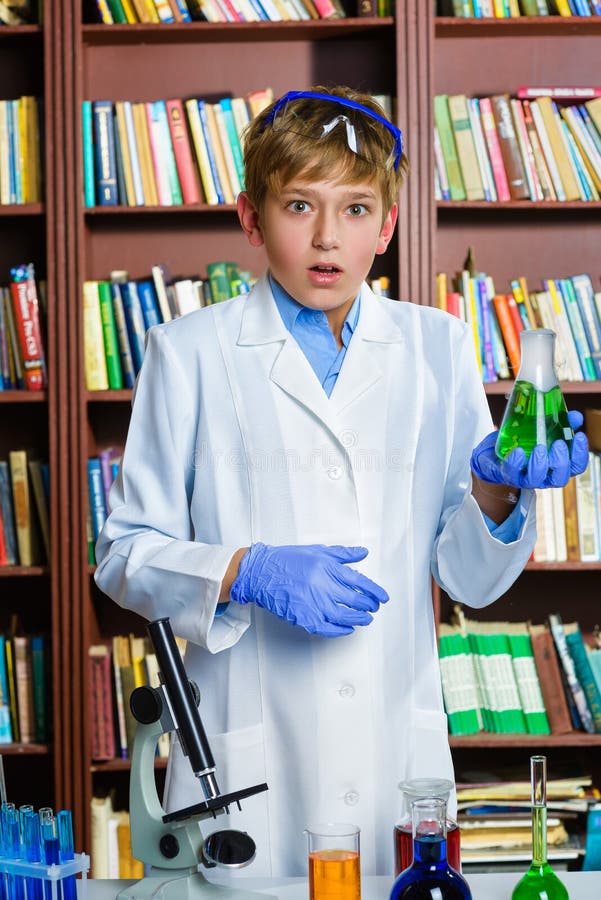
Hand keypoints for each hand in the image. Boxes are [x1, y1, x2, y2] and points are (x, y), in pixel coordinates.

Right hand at [230, 543, 388, 636]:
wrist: (261, 572)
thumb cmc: (286, 560)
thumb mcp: (317, 550)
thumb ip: (342, 553)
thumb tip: (363, 553)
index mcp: (327, 567)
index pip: (359, 581)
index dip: (374, 591)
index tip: (382, 597)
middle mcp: (322, 586)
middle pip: (354, 600)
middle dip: (368, 605)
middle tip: (374, 607)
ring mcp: (313, 603)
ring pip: (344, 616)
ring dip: (359, 619)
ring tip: (366, 619)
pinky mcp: (303, 617)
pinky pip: (327, 628)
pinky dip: (340, 630)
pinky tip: (347, 629)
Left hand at [470, 410, 588, 489]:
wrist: (496, 453)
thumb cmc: (525, 443)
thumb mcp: (544, 430)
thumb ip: (561, 423)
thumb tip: (575, 416)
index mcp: (556, 466)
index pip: (576, 466)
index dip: (580, 454)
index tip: (579, 436)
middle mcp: (544, 476)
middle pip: (559, 478)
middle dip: (561, 461)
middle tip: (558, 443)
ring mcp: (526, 478)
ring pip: (536, 479)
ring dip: (539, 464)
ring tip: (539, 447)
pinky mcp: (508, 474)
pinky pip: (512, 473)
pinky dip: (516, 462)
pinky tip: (518, 451)